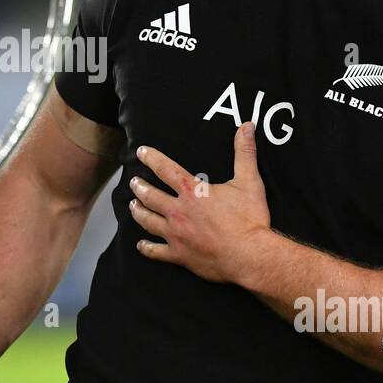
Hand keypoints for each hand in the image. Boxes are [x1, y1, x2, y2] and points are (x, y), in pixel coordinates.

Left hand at [128, 121, 271, 283]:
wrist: (249, 256)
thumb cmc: (249, 219)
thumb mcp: (249, 181)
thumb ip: (245, 152)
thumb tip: (246, 127)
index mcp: (193, 192)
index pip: (166, 169)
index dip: (152, 158)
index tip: (140, 152)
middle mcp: (179, 211)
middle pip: (151, 196)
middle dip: (139, 187)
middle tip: (132, 182)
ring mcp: (176, 234)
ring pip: (148, 221)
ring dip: (138, 212)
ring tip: (132, 206)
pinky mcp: (179, 255)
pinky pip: (156, 251)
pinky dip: (147, 248)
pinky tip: (141, 244)